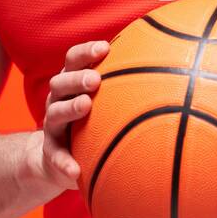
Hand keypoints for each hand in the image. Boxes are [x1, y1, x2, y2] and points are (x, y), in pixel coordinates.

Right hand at [31, 39, 109, 191]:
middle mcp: (57, 101)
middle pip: (60, 83)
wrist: (58, 159)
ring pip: (54, 114)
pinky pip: (55, 157)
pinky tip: (75, 170)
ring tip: (85, 105)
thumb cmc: (89, 123)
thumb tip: (165, 64)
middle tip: (96, 79)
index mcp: (70, 85)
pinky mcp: (51, 153)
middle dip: (77, 78)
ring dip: (69, 109)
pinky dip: (64, 162)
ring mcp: (52, 127)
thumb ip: (123, 85)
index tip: (104, 48)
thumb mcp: (101, 102)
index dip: (85, 53)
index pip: (72, 61)